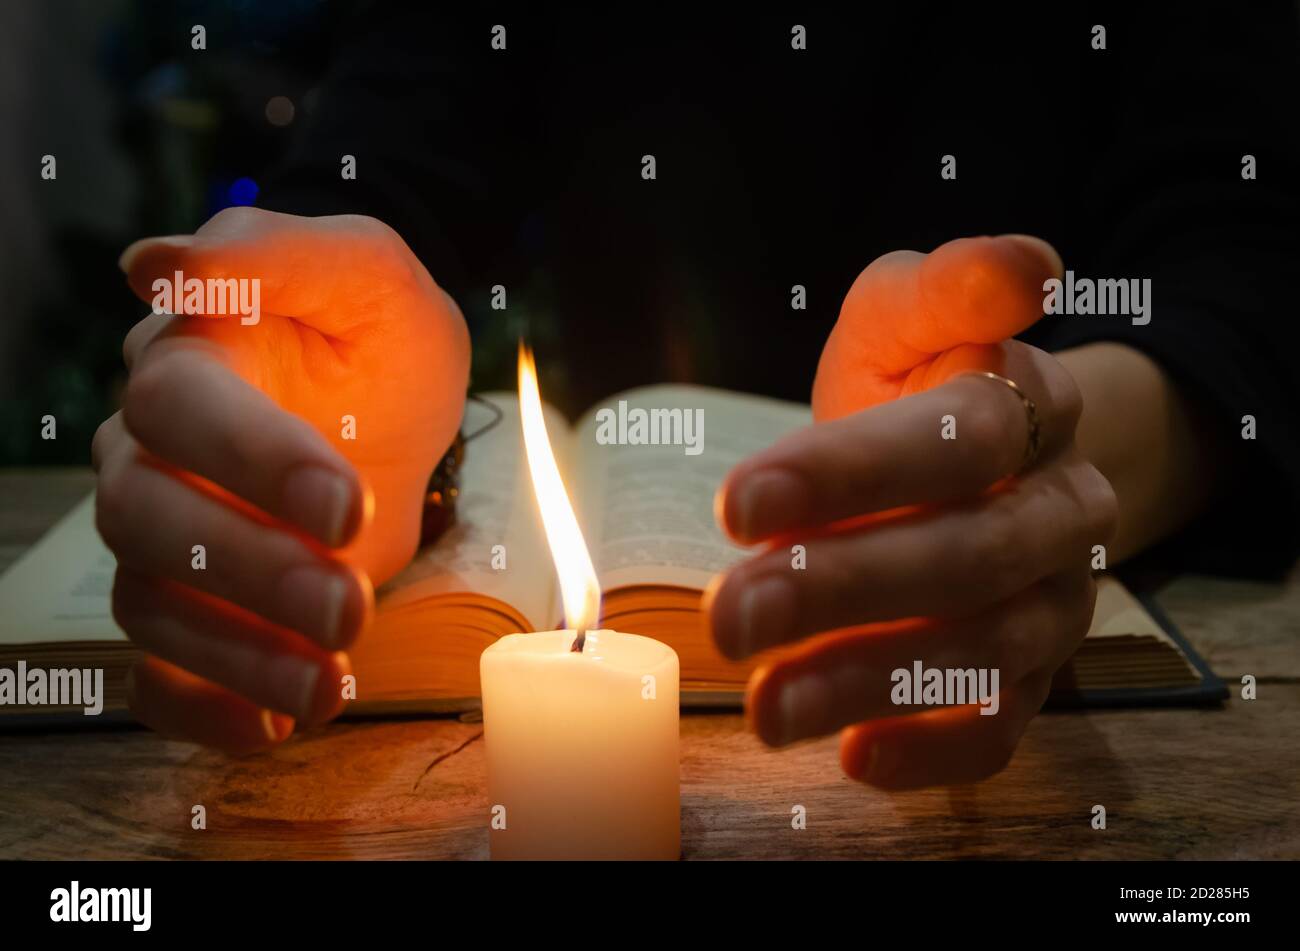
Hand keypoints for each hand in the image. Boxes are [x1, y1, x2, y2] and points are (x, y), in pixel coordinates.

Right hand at [94, 208, 468, 752]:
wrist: (399, 382)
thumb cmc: (377, 320)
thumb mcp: (362, 266)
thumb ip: (273, 252)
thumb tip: (151, 268)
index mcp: (189, 364)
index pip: (183, 415)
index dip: (253, 464)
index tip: (347, 505)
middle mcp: (157, 453)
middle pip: (149, 523)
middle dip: (249, 574)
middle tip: (348, 604)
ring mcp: (178, 536)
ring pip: (153, 607)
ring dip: (238, 656)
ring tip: (330, 682)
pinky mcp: (212, 601)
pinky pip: (165, 671)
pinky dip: (208, 709)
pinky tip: (283, 723)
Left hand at [707, 235, 1116, 788]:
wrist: (973, 457)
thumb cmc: (913, 385)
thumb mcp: (902, 319)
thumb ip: (944, 291)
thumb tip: (1029, 266)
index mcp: (1030, 407)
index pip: (955, 439)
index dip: (851, 474)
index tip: (739, 502)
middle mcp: (1062, 508)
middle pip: (967, 555)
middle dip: (843, 589)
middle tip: (732, 615)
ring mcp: (1056, 599)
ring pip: (983, 650)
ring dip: (868, 680)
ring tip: (765, 705)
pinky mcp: (1035, 674)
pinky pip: (1004, 727)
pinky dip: (935, 752)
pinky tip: (854, 757)